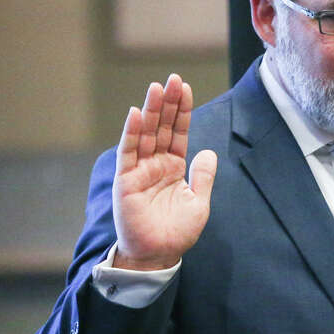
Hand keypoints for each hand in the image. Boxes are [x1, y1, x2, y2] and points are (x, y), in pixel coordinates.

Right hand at [112, 75, 217, 269]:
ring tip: (157, 87)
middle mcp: (156, 164)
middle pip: (162, 127)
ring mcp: (140, 170)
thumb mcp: (198, 203)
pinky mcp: (126, 180)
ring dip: (151, 110)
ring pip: (146, 134)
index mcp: (173, 167)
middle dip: (168, 103)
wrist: (158, 254)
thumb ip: (202, 177)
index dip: (182, 112)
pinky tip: (137, 113)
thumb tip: (208, 152)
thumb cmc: (177, 232)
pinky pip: (129, 152)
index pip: (178, 133)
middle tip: (173, 79)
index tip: (185, 88)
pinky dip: (132, 132)